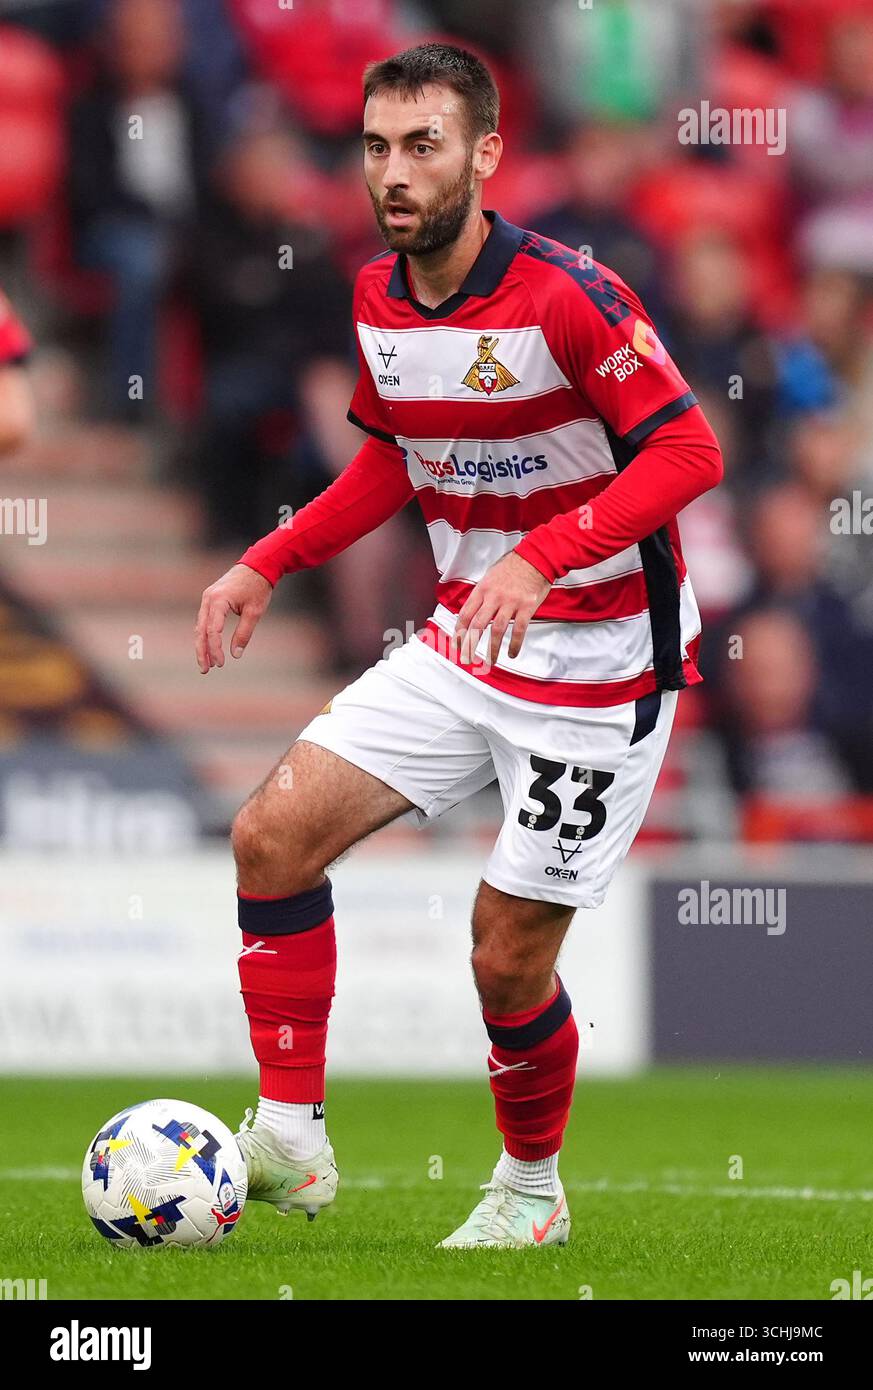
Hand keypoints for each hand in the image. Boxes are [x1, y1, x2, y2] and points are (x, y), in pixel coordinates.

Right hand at [195, 564, 272, 672]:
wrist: (257, 565)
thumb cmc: (258, 587)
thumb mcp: (254, 612)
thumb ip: (244, 633)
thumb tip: (235, 654)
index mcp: (218, 600)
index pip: (213, 630)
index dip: (215, 648)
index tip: (221, 663)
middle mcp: (208, 599)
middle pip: (201, 630)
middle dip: (202, 651)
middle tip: (205, 670)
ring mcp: (207, 598)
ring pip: (201, 626)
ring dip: (203, 645)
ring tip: (207, 664)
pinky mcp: (210, 599)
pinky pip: (205, 620)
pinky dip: (206, 635)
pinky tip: (209, 648)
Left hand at [452, 551, 550, 666]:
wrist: (535, 557)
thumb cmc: (512, 566)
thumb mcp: (490, 576)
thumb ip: (481, 594)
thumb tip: (472, 610)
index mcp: (482, 589)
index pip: (465, 614)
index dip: (459, 631)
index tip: (457, 643)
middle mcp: (494, 597)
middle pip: (477, 625)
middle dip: (470, 644)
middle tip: (467, 658)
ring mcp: (511, 603)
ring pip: (497, 630)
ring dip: (492, 649)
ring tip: (490, 661)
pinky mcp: (527, 607)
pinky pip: (518, 630)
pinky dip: (514, 644)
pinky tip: (512, 653)